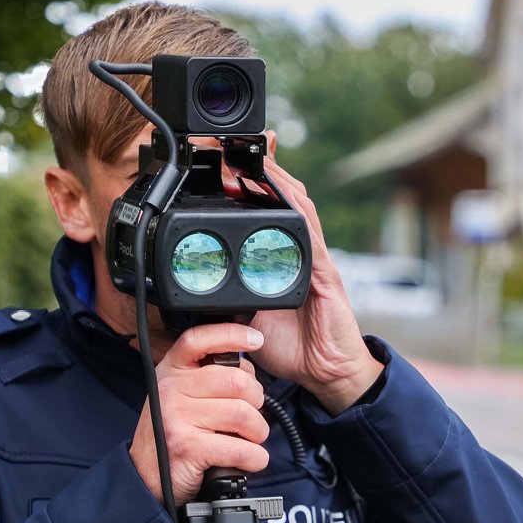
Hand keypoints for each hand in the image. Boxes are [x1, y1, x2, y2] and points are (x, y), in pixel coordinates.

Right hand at [130, 323, 270, 504]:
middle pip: (237, 381)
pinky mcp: (188, 447)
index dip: (230, 334)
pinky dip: (255, 458)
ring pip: (243, 414)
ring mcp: (178, 417)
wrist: (146, 475)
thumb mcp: (180, 396)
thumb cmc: (171, 434)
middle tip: (251, 415)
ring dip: (258, 431)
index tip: (255, 338)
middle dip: (256, 401)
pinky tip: (248, 459)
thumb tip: (247, 369)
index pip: (199, 339)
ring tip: (250, 438)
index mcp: (172, 371)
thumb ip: (205, 378)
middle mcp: (172, 389)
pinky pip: (240, 449)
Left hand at [244, 151, 383, 413]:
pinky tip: (284, 193)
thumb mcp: (247, 317)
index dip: (247, 182)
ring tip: (250, 159)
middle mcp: (300, 251)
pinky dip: (296, 213)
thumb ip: (228, 297)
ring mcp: (315, 259)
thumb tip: (195, 288)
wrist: (327, 374)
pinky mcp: (325, 274)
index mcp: (280, 258)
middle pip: (283, 198)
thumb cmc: (291, 347)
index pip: (265, 210)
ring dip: (275, 181)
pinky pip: (310, 237)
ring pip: (298, 208)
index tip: (222, 161)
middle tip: (230, 147)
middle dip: (260, 168)